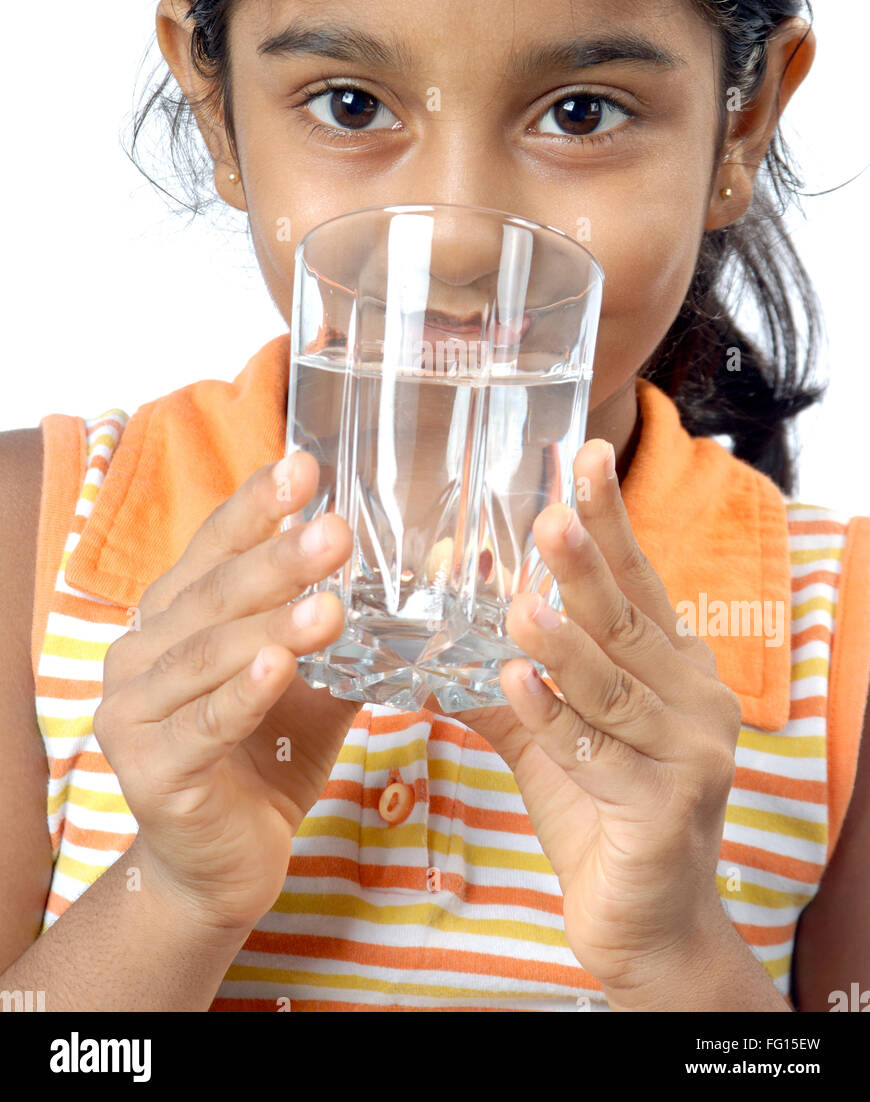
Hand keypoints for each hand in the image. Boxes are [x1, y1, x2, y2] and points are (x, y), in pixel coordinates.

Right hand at [94, 451, 360, 935]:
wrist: (221, 866)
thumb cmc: (268, 758)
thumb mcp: (312, 685)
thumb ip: (341, 634)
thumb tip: (421, 581)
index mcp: (172, 617)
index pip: (213, 547)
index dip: (257, 507)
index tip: (305, 466)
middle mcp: (139, 653)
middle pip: (213, 594)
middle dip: (278, 560)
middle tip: (337, 533)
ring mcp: (134, 712)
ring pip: (208, 654)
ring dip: (272, 625)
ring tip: (331, 604)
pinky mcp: (150, 771)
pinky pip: (204, 723)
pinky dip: (244, 693)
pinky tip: (280, 665)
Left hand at [454, 438, 743, 1002]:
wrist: (648, 924)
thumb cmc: (603, 816)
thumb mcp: (552, 739)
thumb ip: (506, 686)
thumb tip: (430, 640)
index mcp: (672, 667)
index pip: (639, 580)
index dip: (610, 520)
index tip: (583, 458)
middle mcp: (695, 700)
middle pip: (631, 622)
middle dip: (587, 566)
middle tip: (549, 516)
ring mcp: (691, 755)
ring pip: (617, 687)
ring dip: (565, 644)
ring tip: (519, 606)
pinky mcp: (667, 810)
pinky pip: (601, 756)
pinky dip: (554, 720)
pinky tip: (513, 686)